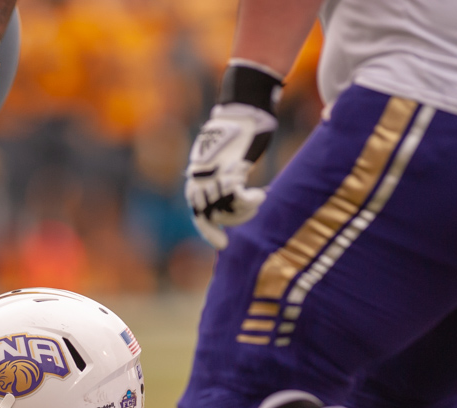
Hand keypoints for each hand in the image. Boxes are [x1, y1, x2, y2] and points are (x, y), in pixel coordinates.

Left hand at [185, 103, 276, 248]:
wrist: (241, 113)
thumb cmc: (236, 136)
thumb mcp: (225, 162)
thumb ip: (222, 181)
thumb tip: (230, 198)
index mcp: (196, 178)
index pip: (198, 213)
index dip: (209, 231)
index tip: (223, 245)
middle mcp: (200, 180)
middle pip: (214, 216)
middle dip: (235, 219)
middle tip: (253, 206)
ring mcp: (213, 177)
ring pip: (227, 211)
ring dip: (246, 209)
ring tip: (257, 198)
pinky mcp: (227, 173)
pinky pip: (237, 200)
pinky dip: (250, 202)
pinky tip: (261, 195)